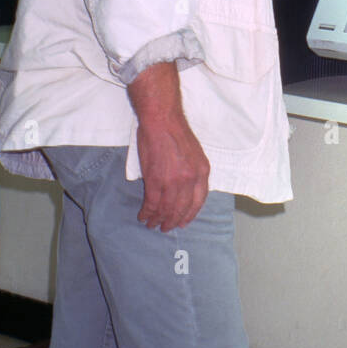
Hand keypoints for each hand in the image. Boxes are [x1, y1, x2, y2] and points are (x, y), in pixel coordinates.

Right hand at [136, 114, 210, 231]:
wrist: (162, 120)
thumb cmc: (175, 132)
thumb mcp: (195, 153)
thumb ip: (192, 171)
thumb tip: (185, 189)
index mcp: (202, 171)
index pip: (199, 200)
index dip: (190, 214)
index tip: (184, 222)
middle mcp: (190, 179)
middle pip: (182, 208)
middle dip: (173, 221)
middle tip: (166, 227)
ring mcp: (173, 181)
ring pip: (166, 209)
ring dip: (158, 219)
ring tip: (152, 224)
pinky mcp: (156, 180)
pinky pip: (152, 203)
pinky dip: (147, 212)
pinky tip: (143, 215)